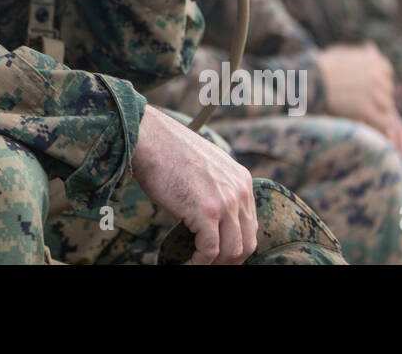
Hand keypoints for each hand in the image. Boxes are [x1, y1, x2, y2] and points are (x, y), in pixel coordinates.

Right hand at [132, 106, 256, 263]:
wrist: (150, 138)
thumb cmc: (168, 152)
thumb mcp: (207, 166)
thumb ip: (219, 187)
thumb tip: (213, 216)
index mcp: (242, 180)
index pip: (251, 226)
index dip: (236, 246)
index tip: (218, 255)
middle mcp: (239, 191)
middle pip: (247, 243)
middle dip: (228, 260)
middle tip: (208, 263)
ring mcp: (225, 202)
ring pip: (232, 251)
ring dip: (213, 264)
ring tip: (195, 264)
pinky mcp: (206, 212)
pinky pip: (210, 251)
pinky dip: (198, 263)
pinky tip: (186, 263)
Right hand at [316, 43, 401, 153]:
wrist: (307, 81)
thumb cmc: (320, 66)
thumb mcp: (342, 53)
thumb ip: (360, 54)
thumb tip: (373, 50)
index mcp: (375, 61)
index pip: (387, 74)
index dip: (378, 82)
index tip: (366, 88)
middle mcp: (378, 76)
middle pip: (388, 92)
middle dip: (377, 98)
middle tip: (360, 103)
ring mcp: (374, 94)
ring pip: (387, 108)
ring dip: (376, 111)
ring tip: (362, 114)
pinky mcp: (366, 110)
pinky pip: (383, 122)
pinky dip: (378, 126)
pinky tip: (367, 124)